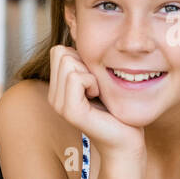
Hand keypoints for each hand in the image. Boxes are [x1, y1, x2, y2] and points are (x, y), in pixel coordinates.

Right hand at [48, 45, 144, 160]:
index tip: (95, 76)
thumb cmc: (118, 110)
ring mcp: (59, 105)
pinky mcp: (70, 111)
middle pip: (60, 53)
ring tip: (98, 92)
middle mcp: (54, 97)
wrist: (126, 141)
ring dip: (90, 73)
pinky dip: (92, 82)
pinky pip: (76, 77)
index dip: (80, 56)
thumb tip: (81, 37)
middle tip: (97, 85)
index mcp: (58, 89)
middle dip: (84, 62)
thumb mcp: (99, 79)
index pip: (58, 51)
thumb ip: (86, 63)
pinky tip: (98, 97)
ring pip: (67, 63)